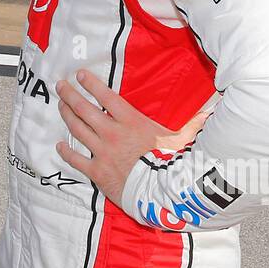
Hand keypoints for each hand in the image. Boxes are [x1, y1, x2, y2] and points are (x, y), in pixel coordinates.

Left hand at [55, 70, 209, 207]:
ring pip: (77, 130)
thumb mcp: (183, 138)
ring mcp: (103, 152)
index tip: (80, 74)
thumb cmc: (173, 163)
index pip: (106, 96)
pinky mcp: (97, 172)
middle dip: (70, 95)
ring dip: (66, 116)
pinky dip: (65, 152)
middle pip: (85, 109)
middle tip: (60, 86)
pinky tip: (58, 146)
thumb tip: (210, 111)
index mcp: (132, 121)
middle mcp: (113, 133)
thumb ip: (192, 123)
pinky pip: (76, 160)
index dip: (91, 84)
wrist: (163, 193)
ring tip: (59, 106)